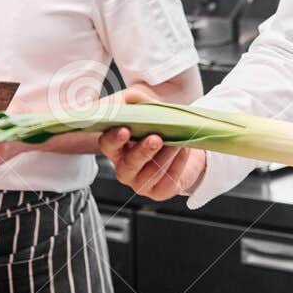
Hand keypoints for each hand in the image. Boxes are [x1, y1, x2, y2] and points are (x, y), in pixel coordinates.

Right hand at [98, 83, 206, 199]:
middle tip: (155, 138)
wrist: (184, 141)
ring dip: (165, 155)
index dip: (114, 139)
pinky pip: (167, 181)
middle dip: (142, 151)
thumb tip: (132, 101)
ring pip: (151, 173)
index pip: (107, 145)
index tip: (125, 130)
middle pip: (128, 164)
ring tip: (177, 141)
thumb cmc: (160, 125)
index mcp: (117, 148)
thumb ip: (136, 101)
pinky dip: (177, 165)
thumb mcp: (146, 107)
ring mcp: (140, 183)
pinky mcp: (159, 191)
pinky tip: (183, 151)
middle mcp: (125, 168)